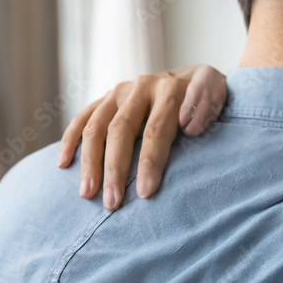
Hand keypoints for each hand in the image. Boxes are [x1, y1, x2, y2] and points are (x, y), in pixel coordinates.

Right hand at [57, 65, 227, 209]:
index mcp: (169, 88)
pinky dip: (69, 140)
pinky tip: (63, 165)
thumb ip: (206, 104)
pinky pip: (82, 118)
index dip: (150, 162)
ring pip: (96, 127)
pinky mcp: (107, 98)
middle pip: (120, 131)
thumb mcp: (219, 93)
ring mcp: (120, 92)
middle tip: (112, 203)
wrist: (199, 79)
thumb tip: (187, 126)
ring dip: (89, 162)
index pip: (155, 130)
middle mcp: (141, 87)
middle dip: (114, 170)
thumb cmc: (211, 97)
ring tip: (87, 194)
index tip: (146, 193)